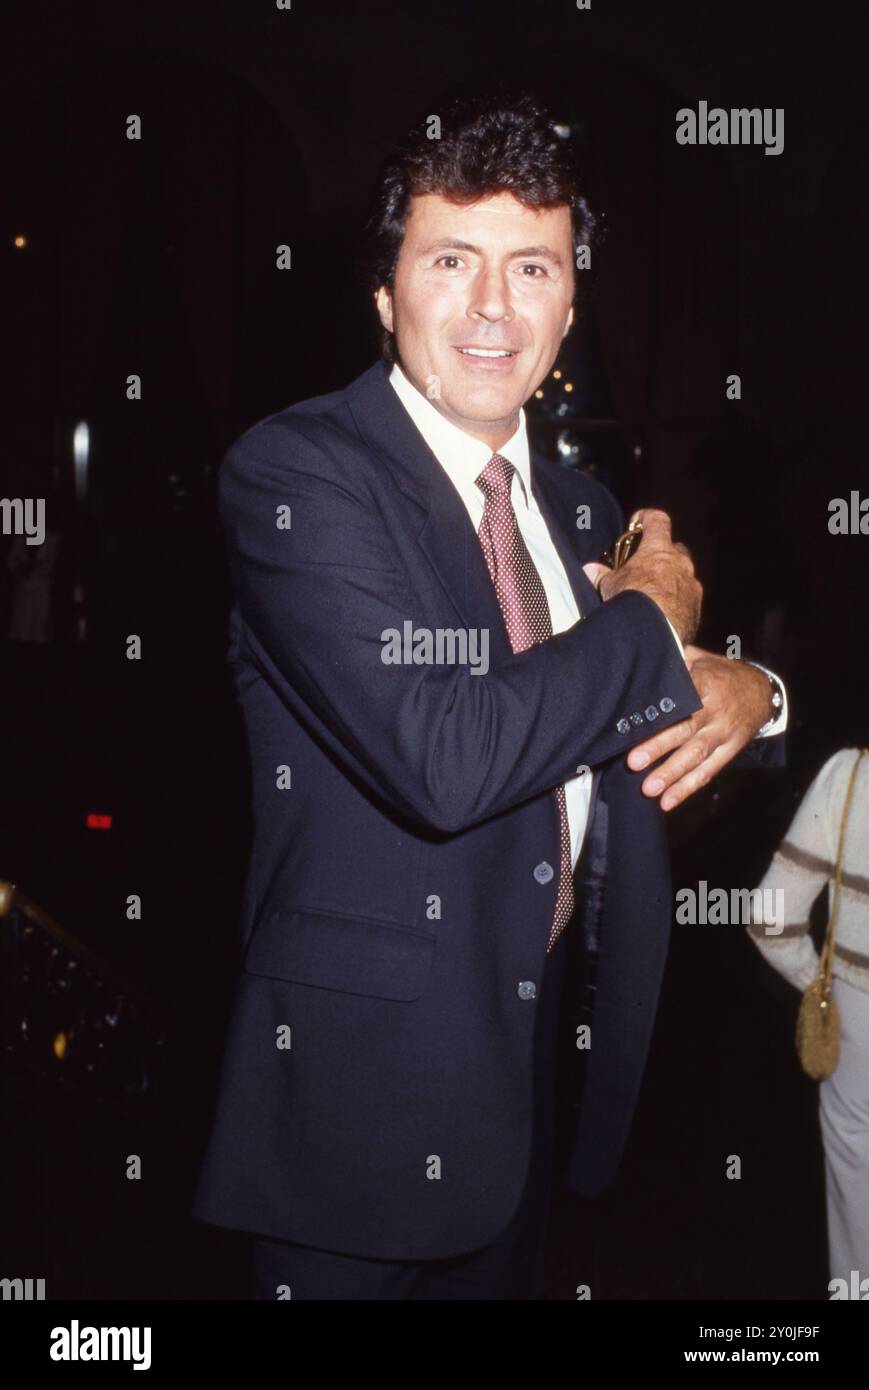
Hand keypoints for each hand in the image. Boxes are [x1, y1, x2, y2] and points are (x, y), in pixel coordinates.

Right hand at [582, 508, 702, 644]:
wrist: (654, 632)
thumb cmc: (631, 601)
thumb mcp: (610, 585)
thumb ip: (602, 575)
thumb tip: (590, 569)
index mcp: (658, 549)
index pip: (657, 520)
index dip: (647, 518)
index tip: (639, 522)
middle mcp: (680, 562)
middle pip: (675, 548)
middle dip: (662, 554)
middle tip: (646, 566)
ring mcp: (691, 584)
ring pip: (684, 575)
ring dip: (671, 580)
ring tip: (654, 595)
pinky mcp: (696, 607)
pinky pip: (688, 598)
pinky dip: (677, 601)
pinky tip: (664, 614)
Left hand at [624, 646, 771, 810]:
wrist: (762, 691)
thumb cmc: (719, 673)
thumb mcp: (699, 659)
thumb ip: (673, 662)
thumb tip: (638, 661)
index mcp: (705, 684)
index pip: (678, 700)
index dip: (658, 714)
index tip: (634, 725)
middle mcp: (715, 710)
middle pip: (686, 730)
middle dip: (659, 748)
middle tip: (634, 763)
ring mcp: (724, 733)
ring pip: (697, 756)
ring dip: (673, 774)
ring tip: (650, 790)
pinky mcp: (730, 751)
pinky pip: (708, 771)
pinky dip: (688, 788)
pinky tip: (668, 802)